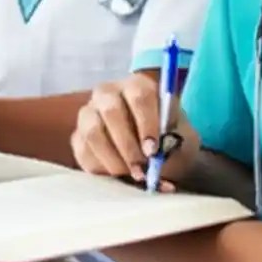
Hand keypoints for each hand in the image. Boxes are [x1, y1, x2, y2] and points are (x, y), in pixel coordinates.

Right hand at [70, 73, 200, 189]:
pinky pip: (83, 152)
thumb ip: (176, 141)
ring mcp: (89, 113)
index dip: (146, 123)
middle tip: (141, 168)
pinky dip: (102, 168)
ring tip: (132, 175)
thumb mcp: (183, 140)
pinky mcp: (78, 137)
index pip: (139, 96)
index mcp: (138, 86)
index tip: (153, 150)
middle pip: (111, 111)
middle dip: (127, 144)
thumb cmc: (170, 142)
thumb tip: (163, 151)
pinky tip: (120, 175)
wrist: (156, 156)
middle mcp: (108, 93)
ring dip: (114, 159)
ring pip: (93, 132)